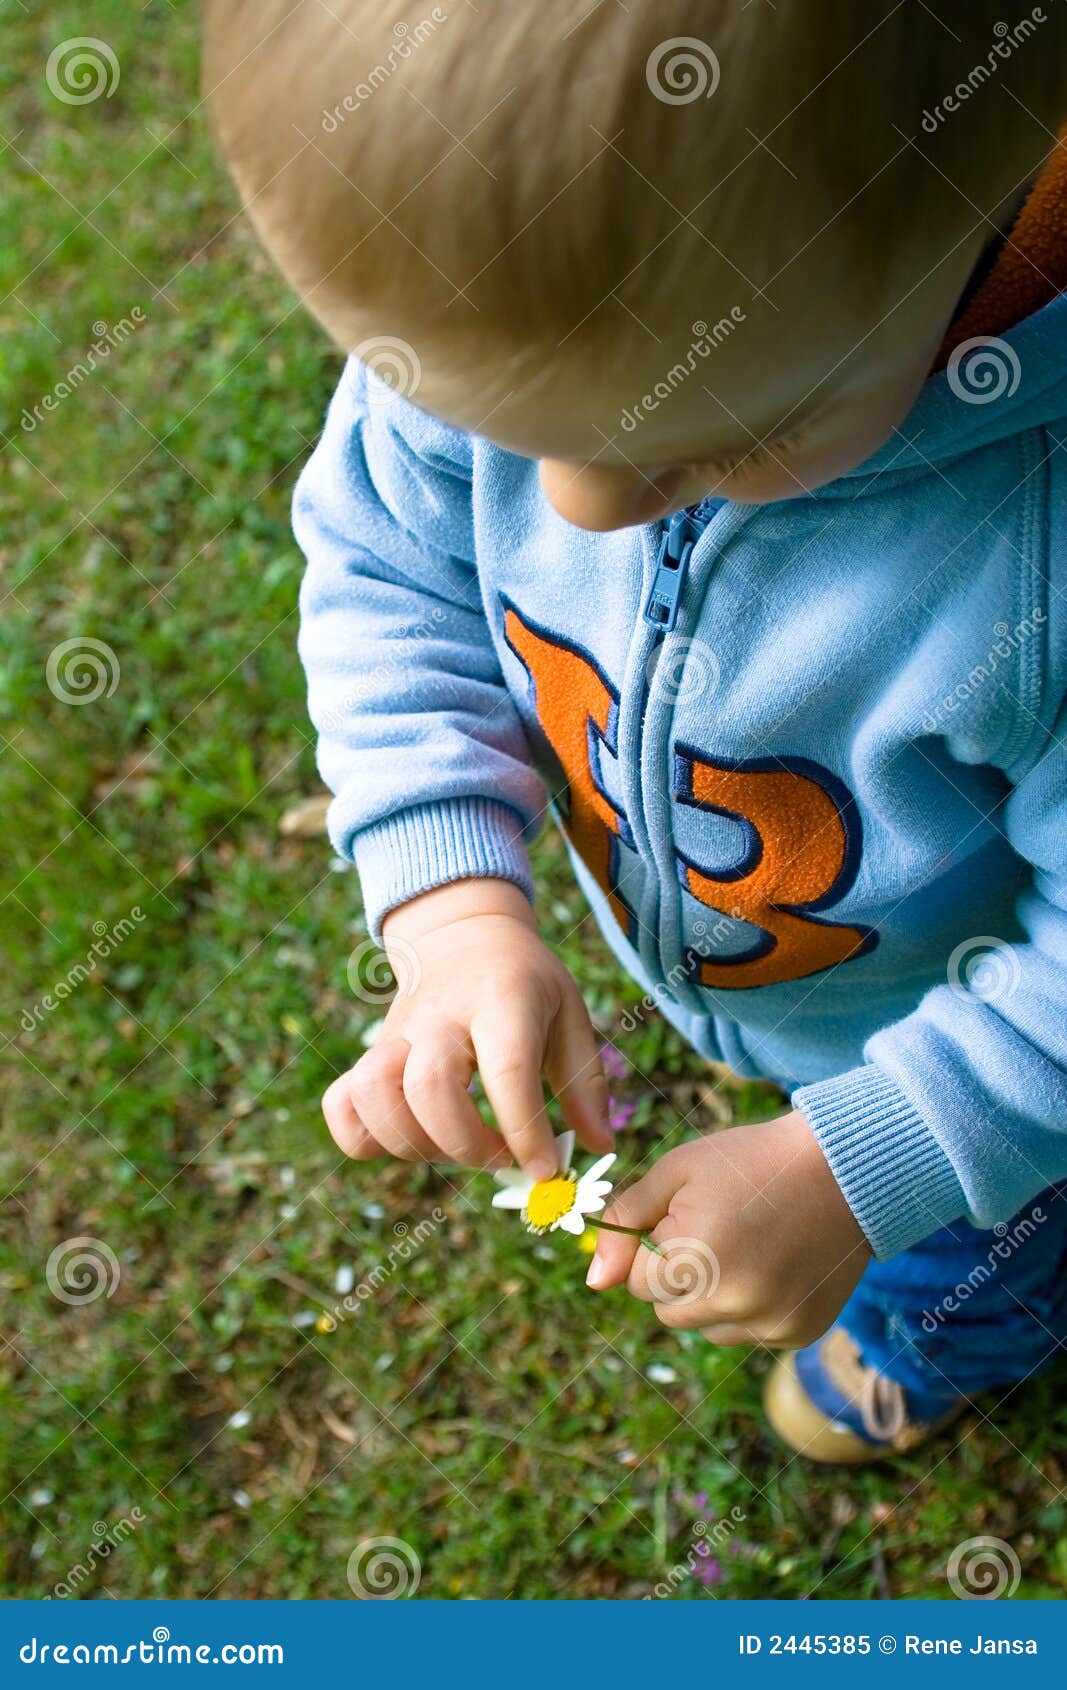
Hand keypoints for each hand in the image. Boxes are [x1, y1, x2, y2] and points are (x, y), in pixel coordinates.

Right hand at [323, 878, 611, 1178]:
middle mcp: (440, 1015)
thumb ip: (585, 1084)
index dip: (524, 1130)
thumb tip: (600, 1149)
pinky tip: (408, 1140)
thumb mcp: (569, 1013)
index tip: (543, 1168)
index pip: (506, 1070)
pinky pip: (342, 1106)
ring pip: (377, 1097)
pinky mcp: (368, 1054)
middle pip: (431, 1087)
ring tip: (457, 1147)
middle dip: (468, 1144)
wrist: (461, 936)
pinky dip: (365, 1139)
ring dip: (418, 1145)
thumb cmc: (525, 983)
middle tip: (502, 1157)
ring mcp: (395, 1034)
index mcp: (502, 998)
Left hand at [586, 1112, 870, 1346]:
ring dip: (713, 1296)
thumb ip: (626, 1221)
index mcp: (693, 1259)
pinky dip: (751, 1307)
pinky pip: (749, 1334)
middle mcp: (732, 1303)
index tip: (687, 1216)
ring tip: (747, 1245)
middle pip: (667, 1311)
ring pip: (707, 1327)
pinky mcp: (799, 1333)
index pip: (637, 1281)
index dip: (655, 1245)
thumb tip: (593, 1282)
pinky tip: (774, 1264)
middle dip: (679, 1274)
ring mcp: (769, 1324)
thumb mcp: (676, 1172)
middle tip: (717, 1228)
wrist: (843, 1168)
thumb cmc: (749, 1162)